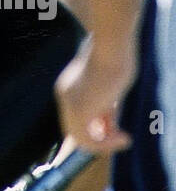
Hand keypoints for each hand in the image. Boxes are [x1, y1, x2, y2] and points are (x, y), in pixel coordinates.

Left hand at [55, 35, 138, 155]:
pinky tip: (124, 138)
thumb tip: (108, 129)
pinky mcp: (80, 111)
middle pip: (75, 129)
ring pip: (80, 138)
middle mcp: (65, 95)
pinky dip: (106, 144)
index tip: (114, 127)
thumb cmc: (115, 58)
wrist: (111, 46)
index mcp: (69, 86)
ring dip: (104, 144)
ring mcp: (70, 103)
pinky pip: (88, 140)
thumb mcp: (110, 86)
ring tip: (123, 139)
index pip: (76, 116)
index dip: (96, 127)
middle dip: (99, 137)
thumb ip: (105, 107)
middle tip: (121, 136)